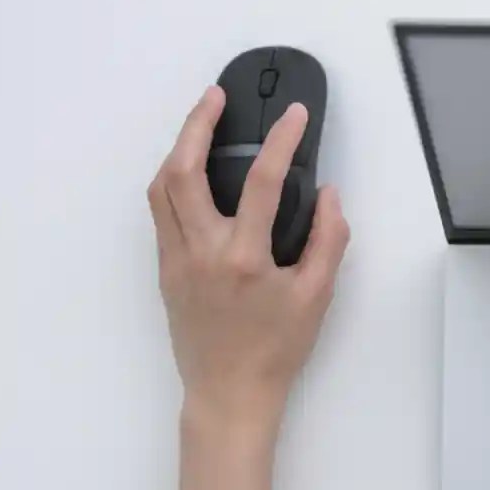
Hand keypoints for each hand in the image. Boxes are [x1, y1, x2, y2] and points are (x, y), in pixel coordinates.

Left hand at [148, 86, 349, 429]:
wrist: (229, 393)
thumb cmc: (277, 348)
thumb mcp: (318, 296)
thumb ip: (329, 239)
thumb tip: (328, 194)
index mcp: (244, 259)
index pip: (262, 182)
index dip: (281, 141)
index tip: (294, 116)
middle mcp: (202, 252)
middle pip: (185, 171)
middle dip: (198, 124)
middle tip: (217, 96)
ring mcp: (176, 259)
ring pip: (162, 188)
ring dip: (178, 148)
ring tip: (200, 123)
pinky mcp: (166, 269)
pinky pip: (161, 212)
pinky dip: (173, 181)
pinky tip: (192, 170)